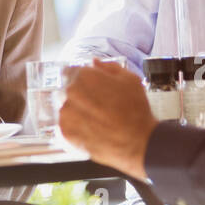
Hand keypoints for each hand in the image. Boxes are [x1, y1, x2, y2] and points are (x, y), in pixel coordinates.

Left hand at [58, 61, 157, 180]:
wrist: (137, 142)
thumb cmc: (136, 111)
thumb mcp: (129, 79)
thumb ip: (109, 67)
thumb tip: (95, 63)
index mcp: (85, 76)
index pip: (70, 71)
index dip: (80, 77)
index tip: (86, 84)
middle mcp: (72, 93)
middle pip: (69, 89)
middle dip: (81, 95)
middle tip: (98, 105)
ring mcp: (67, 113)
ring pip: (68, 107)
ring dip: (78, 111)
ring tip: (97, 119)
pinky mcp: (66, 132)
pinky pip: (67, 124)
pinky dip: (76, 126)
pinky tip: (93, 128)